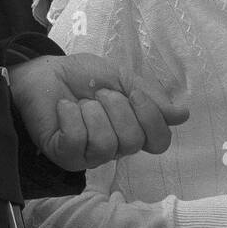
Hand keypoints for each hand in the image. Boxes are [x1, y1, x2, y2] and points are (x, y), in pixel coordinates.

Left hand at [9, 52, 188, 170]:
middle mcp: (115, 147)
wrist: (45, 72)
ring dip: (93, 112)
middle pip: (133, 141)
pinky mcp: (65, 155)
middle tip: (98, 94)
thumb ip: (150, 96)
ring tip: (80, 102)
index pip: (159, 142)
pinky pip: (78, 142)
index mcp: (133, 128)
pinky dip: (71, 117)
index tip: (134, 93)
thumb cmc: (83, 76)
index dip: (151, 117)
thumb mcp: (122, 77)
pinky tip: (64, 108)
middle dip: (116, 107)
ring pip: (106, 145)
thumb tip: (182, 115)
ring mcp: (89, 155)